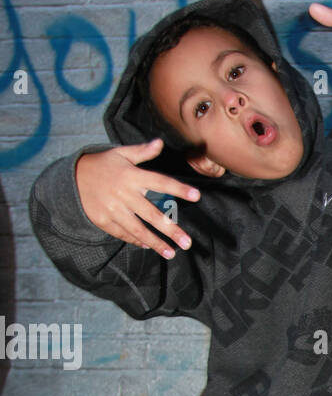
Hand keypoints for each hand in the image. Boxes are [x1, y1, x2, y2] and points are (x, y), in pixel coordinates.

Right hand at [75, 139, 199, 258]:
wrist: (71, 178)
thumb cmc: (102, 165)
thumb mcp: (120, 154)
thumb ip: (142, 152)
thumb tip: (160, 143)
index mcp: (131, 175)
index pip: (160, 181)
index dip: (178, 188)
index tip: (196, 196)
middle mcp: (123, 193)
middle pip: (152, 214)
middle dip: (171, 230)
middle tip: (187, 243)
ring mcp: (113, 208)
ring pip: (138, 229)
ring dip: (156, 243)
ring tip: (171, 253)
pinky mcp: (103, 220)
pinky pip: (123, 233)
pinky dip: (136, 240)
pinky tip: (148, 246)